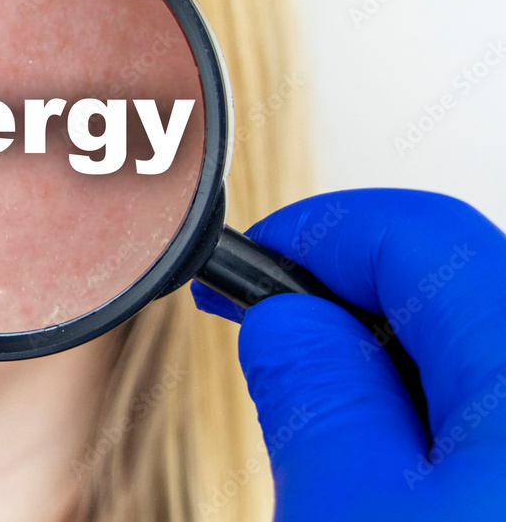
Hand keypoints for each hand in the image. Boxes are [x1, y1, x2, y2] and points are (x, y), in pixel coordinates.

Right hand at [192, 188, 505, 520]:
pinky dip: (422, 415)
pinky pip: (485, 411)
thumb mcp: (350, 511)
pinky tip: (383, 465)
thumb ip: (314, 392)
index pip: (416, 235)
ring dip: (380, 363)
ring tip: (316, 417)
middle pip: (449, 282)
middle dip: (343, 299)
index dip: (313, 232)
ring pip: (466, 349)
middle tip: (265, 337)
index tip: (244, 259)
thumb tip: (284, 317)